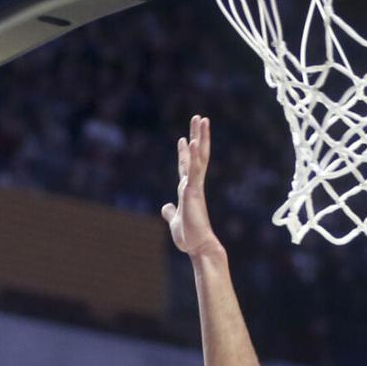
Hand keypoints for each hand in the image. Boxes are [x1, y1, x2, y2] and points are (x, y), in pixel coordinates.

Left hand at [161, 115, 221, 257]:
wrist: (199, 247)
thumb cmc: (189, 237)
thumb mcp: (175, 221)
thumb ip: (170, 212)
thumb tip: (166, 207)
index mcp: (188, 190)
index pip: (186, 166)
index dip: (184, 152)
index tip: (184, 138)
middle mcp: (193, 185)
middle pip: (196, 155)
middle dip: (198, 136)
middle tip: (199, 118)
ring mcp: (194, 186)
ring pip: (198, 157)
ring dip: (199, 137)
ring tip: (201, 120)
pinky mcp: (193, 192)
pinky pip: (193, 170)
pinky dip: (192, 156)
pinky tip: (192, 142)